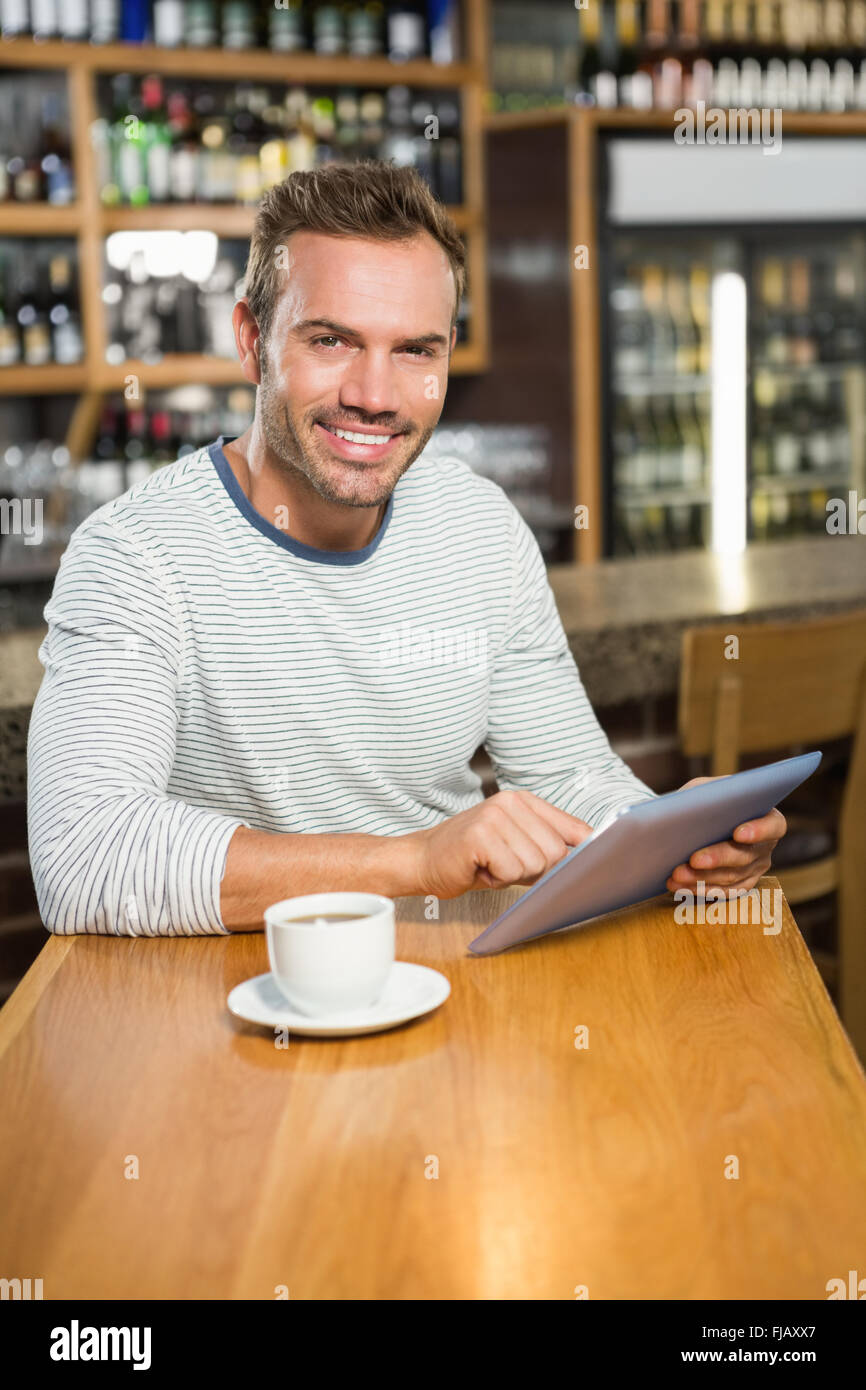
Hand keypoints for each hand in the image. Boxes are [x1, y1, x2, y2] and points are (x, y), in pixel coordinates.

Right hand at [409, 789, 592, 899]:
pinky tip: (479, 869)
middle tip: (505, 865)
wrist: (422, 860)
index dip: (584, 854)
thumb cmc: (472, 858)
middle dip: (535, 871)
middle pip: (557, 853)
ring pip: (535, 865)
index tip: (587, 868)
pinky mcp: (480, 835)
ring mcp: (495, 816)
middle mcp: (511, 802)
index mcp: (524, 801)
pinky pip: (511, 872)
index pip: (575, 829)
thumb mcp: (517, 846)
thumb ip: (548, 846)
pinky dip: (496, 880)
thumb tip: (589, 858)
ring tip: (490, 866)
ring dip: (512, 876)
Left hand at [665, 776, 786, 895]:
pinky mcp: (740, 885)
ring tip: (676, 874)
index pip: (773, 826)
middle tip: (694, 860)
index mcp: (766, 817)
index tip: (738, 833)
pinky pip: (721, 892)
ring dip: (701, 877)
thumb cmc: (705, 801)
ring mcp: (754, 868)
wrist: (698, 821)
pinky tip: (678, 886)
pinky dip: (698, 889)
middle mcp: (765, 846)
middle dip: (717, 858)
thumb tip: (690, 807)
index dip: (758, 830)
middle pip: (745, 856)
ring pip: (730, 878)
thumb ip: (705, 795)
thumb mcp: (706, 790)